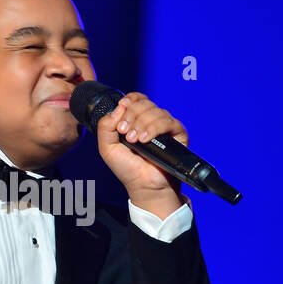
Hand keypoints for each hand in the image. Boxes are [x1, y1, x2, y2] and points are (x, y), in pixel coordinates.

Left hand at [95, 92, 188, 217]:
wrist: (143, 185)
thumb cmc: (128, 168)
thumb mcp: (107, 147)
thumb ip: (105, 126)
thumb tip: (119, 107)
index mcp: (136, 120)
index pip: (136, 98)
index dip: (129, 101)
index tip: (122, 111)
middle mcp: (151, 120)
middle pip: (144, 103)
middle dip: (132, 116)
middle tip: (126, 134)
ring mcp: (164, 126)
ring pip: (155, 111)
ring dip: (141, 124)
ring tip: (135, 141)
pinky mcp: (177, 133)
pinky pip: (167, 121)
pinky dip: (154, 129)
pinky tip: (145, 140)